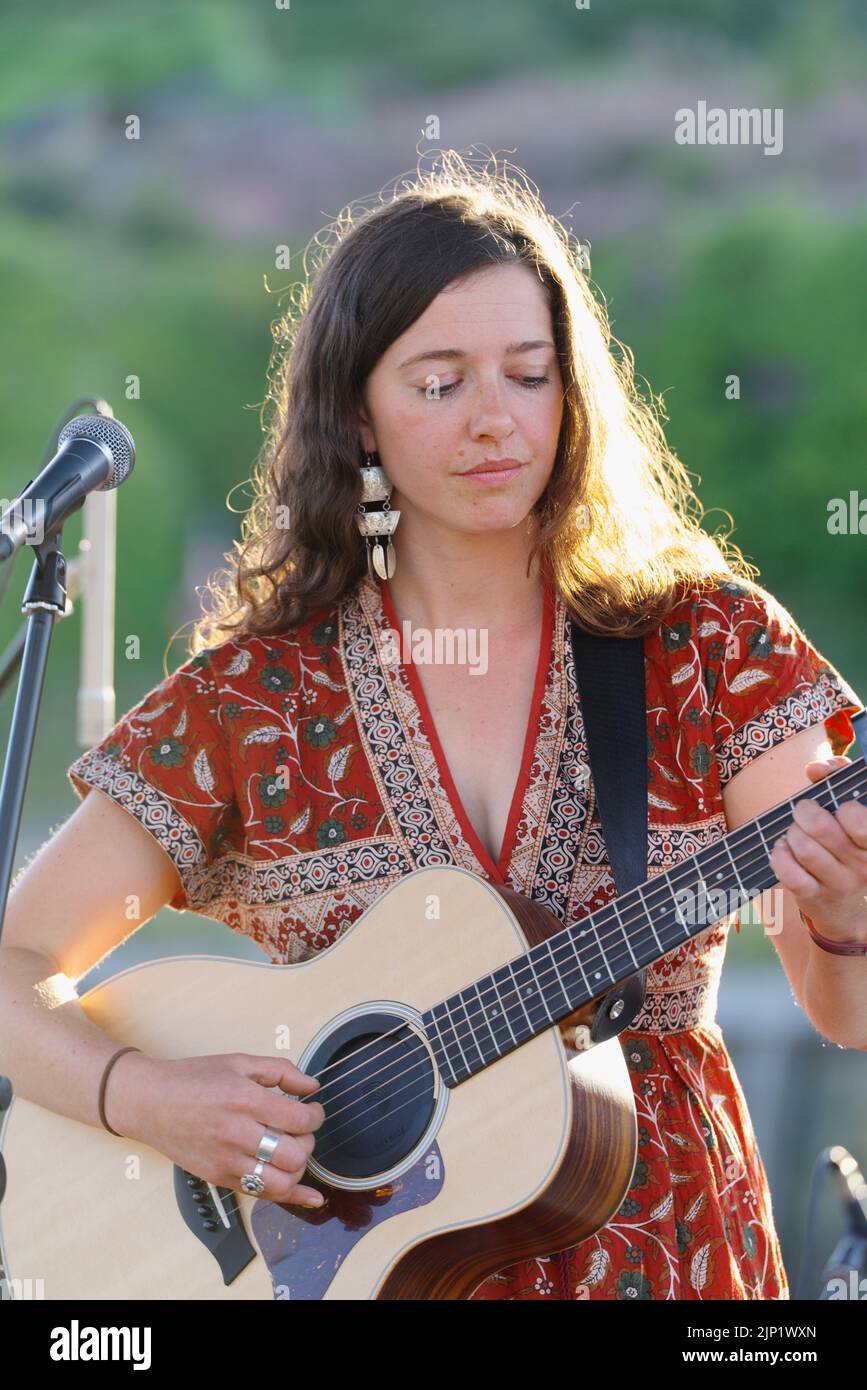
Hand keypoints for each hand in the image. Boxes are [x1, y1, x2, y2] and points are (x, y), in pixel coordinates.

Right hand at [109, 1050, 326, 1207]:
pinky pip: (261, 1195)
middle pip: (294, 1154)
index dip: (316, 1116)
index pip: (298, 1120)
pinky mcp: (218, 1178)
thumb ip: (280, 1070)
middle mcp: (236, 1134)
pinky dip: (289, 1196)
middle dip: (308, 1142)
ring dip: (298, 1169)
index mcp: (244, 1100)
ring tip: (293, 1152)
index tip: (313, 1110)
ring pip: (281, 1183)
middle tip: (301, 1131)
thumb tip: (311, 1086)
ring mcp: (226, 1161)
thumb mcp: (238, 1062)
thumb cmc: (192, 1079)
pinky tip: (309, 1197)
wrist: (149, 1103)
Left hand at [768, 754, 866, 944]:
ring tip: (795, 835)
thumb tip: (814, 768)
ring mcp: (838, 884)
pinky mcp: (814, 897)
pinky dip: (779, 856)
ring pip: (802, 847)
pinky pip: (788, 872)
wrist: (851, 909)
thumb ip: (838, 779)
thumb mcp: (852, 817)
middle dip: (804, 813)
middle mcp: (862, 865)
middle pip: (820, 828)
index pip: (858, 820)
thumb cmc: (847, 847)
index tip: (839, 809)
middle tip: (804, 813)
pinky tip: (784, 851)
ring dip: (791, 834)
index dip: (843, 809)